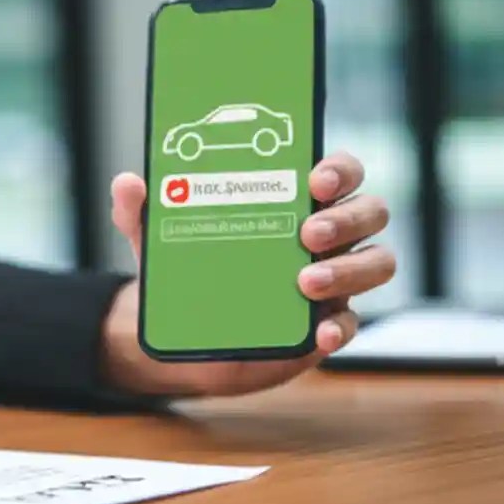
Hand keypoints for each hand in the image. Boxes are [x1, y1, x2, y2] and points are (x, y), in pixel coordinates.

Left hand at [102, 152, 395, 396]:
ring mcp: (334, 280)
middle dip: (347, 218)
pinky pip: (351, 325)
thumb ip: (140, 211)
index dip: (338, 169)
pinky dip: (341, 328)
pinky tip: (319, 334)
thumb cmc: (189, 267)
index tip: (313, 178)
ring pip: (377, 263)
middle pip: (370, 212)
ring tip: (306, 282)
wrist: (188, 332)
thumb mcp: (159, 239)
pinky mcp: (326, 325)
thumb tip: (127, 183)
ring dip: (350, 269)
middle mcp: (326, 236)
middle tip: (307, 232)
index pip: (338, 171)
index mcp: (294, 201)